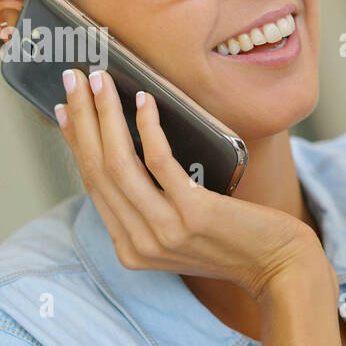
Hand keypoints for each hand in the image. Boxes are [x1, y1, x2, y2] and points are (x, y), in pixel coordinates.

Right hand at [54, 67, 326, 302]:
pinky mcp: (194, 214)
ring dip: (104, 116)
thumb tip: (133, 146)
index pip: (93, 185)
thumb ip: (155, 207)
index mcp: (131, 249)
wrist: (281, 266)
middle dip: (82, 119)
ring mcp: (164, 231)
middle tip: (73, 79)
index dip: (77, 142)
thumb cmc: (238, 240)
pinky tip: (145, 101)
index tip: (65, 109)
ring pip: (118, 164)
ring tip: (99, 80)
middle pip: (98, 170)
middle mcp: (140, 243)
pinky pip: (159, 162)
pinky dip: (148, 128)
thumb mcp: (183, 231)